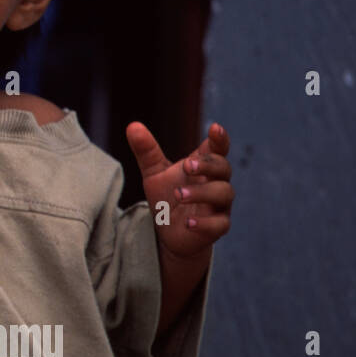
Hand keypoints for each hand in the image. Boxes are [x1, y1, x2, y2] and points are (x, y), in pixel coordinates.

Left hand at [127, 121, 233, 259]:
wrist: (168, 231)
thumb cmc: (167, 195)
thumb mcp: (154, 172)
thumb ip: (146, 150)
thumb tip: (132, 125)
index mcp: (203, 166)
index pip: (217, 149)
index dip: (219, 139)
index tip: (215, 128)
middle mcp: (216, 182)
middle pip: (223, 168)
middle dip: (207, 165)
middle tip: (186, 166)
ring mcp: (219, 205)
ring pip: (223, 193)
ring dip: (202, 193)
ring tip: (178, 195)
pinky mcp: (217, 227)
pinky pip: (219, 224)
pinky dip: (205, 223)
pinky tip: (188, 222)